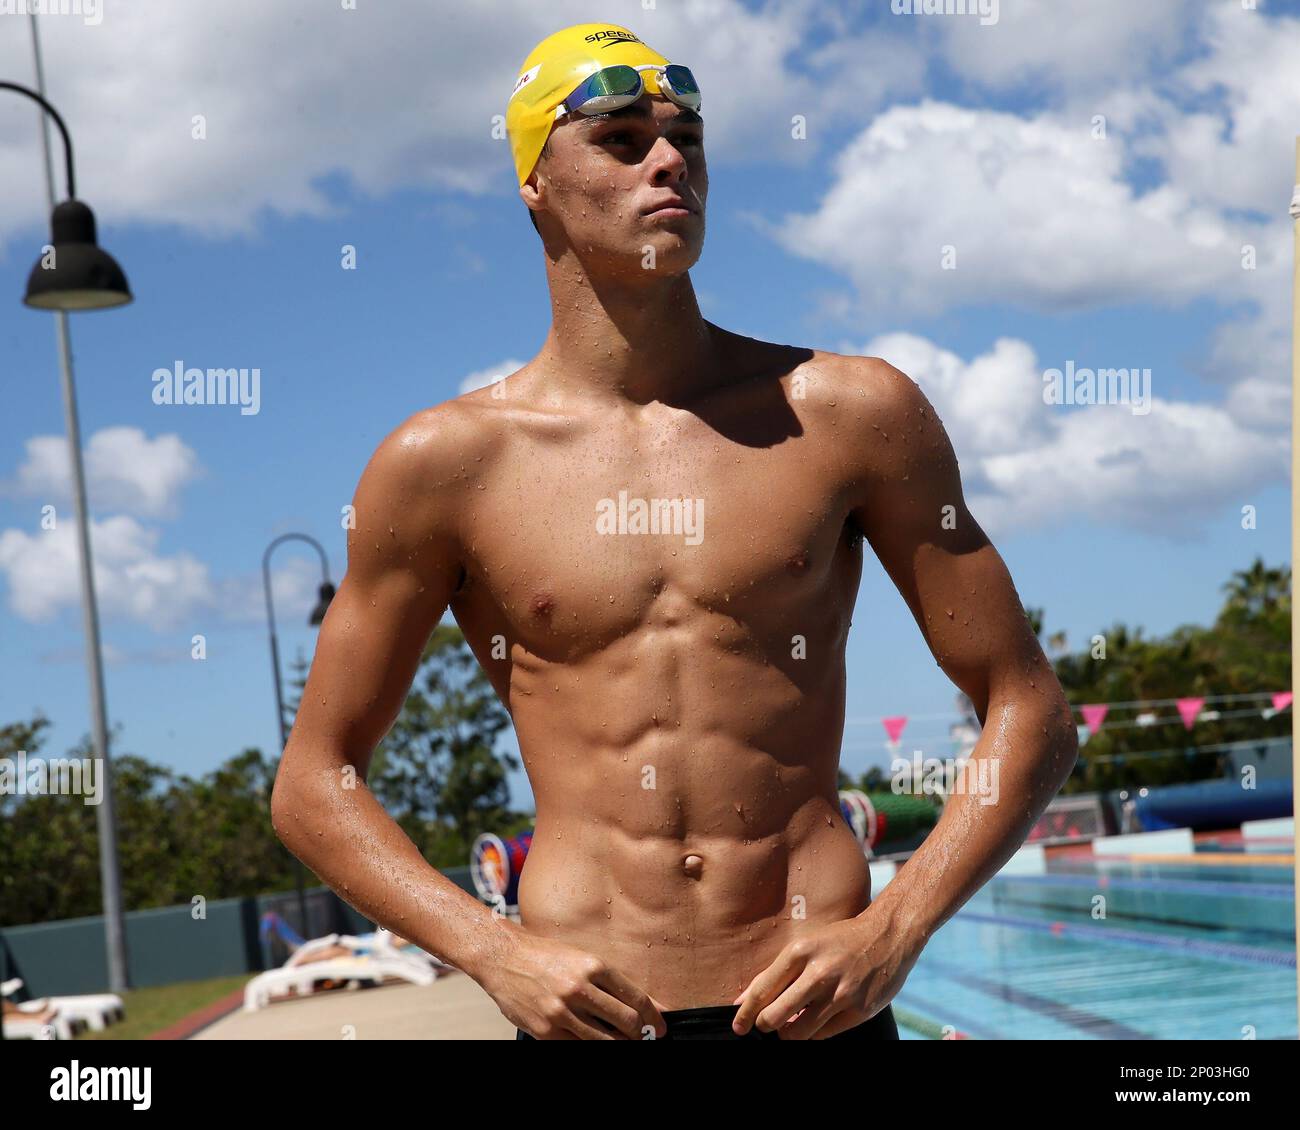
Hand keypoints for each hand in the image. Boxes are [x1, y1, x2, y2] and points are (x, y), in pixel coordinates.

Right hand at [478, 924, 666, 1039]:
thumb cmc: (545, 956)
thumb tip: (647, 1003)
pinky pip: (577, 1047)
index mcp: (593, 966)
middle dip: (640, 1034)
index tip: (660, 1026)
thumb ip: (611, 982)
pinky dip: (590, 1047)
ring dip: (619, 1045)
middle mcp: (580, 988)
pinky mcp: (546, 1031)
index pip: (636, 998)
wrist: (503, 957)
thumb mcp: (582, 958)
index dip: (654, 1016)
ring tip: (622, 1042)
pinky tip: (593, 1042)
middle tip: (644, 1038)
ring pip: (604, 1041)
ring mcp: (562, 1012)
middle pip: (626, 1022)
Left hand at [731, 905, 919, 1039]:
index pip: (762, 990)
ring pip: (797, 1032)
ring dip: (788, 1033)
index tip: (738, 1026)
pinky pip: (823, 1035)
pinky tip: (813, 1022)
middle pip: (774, 1016)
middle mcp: (818, 973)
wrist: (887, 935)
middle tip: (766, 1024)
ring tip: (790, 1025)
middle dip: (765, 1025)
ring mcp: (840, 994)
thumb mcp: (805, 946)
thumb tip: (743, 1001)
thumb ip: (775, 973)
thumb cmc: (840, 940)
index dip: (745, 1014)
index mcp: (800, 952)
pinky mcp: (858, 1010)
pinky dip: (812, 1033)